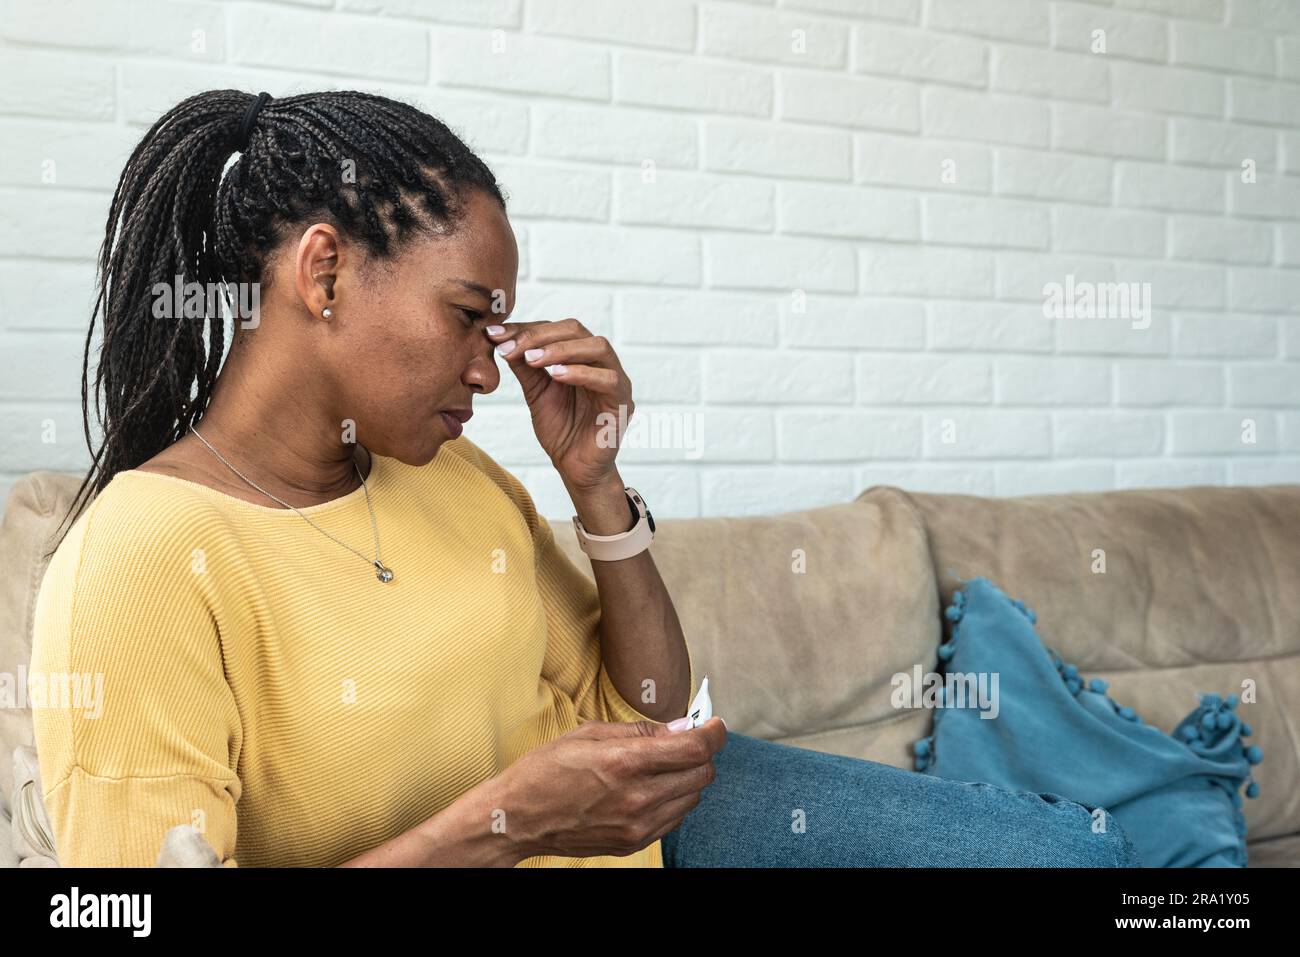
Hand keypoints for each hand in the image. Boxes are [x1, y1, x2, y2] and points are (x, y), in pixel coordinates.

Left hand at [485, 319, 632, 492]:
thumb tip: (500, 338)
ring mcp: (616, 380)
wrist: (574, 467)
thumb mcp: (536, 392)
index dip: (527, 329)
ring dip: (561, 349)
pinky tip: (556, 375)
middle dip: (541, 336)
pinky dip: (581, 373)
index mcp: (581, 357)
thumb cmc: (560, 429)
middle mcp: (601, 363)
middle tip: (514, 347)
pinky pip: (608, 379)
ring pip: (598, 347)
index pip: (557, 329)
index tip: (496, 335)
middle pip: (577, 330)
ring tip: (532, 359)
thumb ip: (525, 367)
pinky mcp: (622, 402)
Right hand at [497, 717, 726, 860]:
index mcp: (625, 763)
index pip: (695, 750)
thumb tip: (683, 727)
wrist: (517, 818)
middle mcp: (637, 798)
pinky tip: (651, 788)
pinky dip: (674, 800)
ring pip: (692, 798)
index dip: (714, 733)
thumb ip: (641, 731)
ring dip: (688, 778)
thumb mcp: (589, 733)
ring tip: (663, 765)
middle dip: (702, 753)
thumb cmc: (547, 769)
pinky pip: (674, 819)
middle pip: (702, 774)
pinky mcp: (633, 843)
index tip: (715, 724)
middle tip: (687, 741)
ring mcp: (637, 825)